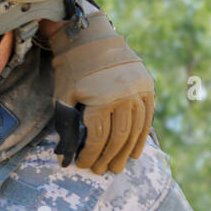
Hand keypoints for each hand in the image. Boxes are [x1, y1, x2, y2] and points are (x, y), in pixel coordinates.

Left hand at [48, 12, 154, 173]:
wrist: (91, 39)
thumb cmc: (71, 70)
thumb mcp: (63, 97)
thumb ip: (67, 125)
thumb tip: (65, 156)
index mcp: (100, 100)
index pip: (97, 137)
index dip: (90, 155)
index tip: (82, 165)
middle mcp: (124, 97)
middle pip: (118, 137)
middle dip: (108, 157)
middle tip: (102, 171)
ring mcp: (138, 92)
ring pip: (135, 130)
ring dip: (127, 152)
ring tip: (118, 166)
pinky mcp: (147, 88)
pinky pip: (147, 118)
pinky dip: (142, 137)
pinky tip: (136, 152)